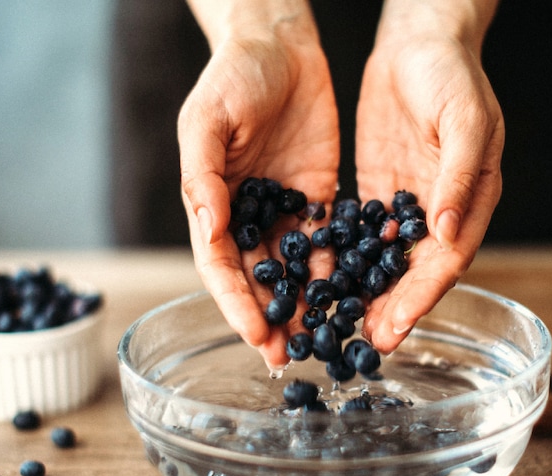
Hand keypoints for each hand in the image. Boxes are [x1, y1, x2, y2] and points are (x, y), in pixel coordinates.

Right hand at [178, 1, 338, 366]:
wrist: (279, 42)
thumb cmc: (233, 75)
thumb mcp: (207, 120)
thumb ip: (202, 176)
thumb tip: (209, 232)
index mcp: (211, 202)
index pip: (220, 265)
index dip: (236, 303)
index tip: (257, 334)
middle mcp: (246, 215)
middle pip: (256, 279)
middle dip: (270, 318)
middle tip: (289, 357)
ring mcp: (283, 209)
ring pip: (293, 270)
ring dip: (303, 306)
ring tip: (320, 339)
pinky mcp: (317, 197)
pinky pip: (327, 242)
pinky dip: (335, 271)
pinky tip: (348, 297)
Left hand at [355, 0, 504, 352]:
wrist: (418, 40)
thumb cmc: (452, 74)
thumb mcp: (464, 119)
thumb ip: (459, 176)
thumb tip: (447, 232)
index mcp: (472, 199)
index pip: (446, 261)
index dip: (421, 297)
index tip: (395, 327)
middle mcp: (442, 211)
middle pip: (417, 273)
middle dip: (392, 309)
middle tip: (363, 343)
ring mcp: (409, 205)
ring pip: (388, 263)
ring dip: (369, 296)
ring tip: (341, 326)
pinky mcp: (380, 193)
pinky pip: (363, 236)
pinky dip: (349, 263)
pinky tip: (326, 285)